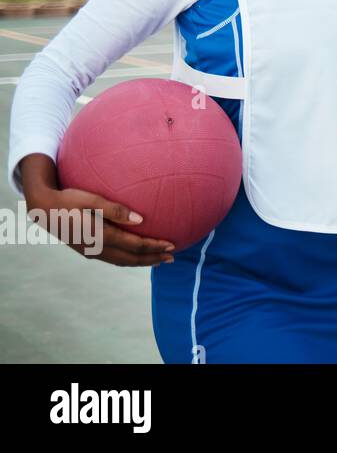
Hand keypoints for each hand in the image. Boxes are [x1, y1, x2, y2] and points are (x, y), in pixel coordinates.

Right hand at [20, 154, 174, 266]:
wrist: (41, 209)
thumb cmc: (67, 198)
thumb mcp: (90, 199)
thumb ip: (115, 209)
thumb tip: (142, 220)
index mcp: (100, 235)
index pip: (135, 245)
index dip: (154, 247)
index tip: (172, 244)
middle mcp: (96, 248)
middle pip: (131, 258)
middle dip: (152, 258)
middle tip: (172, 258)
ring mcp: (90, 252)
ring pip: (121, 262)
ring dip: (141, 262)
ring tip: (158, 260)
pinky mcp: (86, 251)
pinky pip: (112, 259)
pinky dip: (128, 260)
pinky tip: (135, 255)